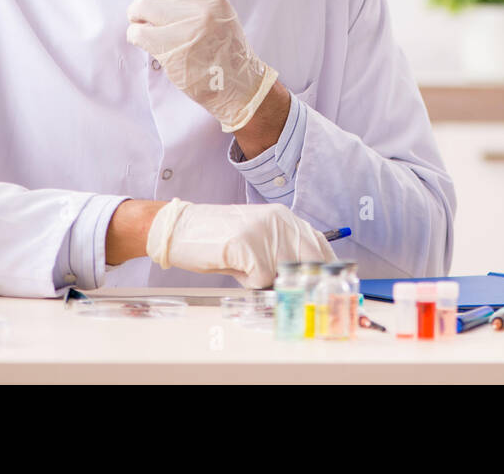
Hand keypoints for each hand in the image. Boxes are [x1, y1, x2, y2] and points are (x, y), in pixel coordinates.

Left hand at [126, 0, 277, 131]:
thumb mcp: (219, 11)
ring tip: (143, 26)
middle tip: (141, 10)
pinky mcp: (172, 49)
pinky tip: (144, 41)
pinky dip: (134, 35)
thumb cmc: (223, 47)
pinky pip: (137, 32)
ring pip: (140, 6)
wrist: (236, 82)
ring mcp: (187, 27)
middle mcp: (201, 5)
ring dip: (135, 16)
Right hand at [145, 198, 336, 287]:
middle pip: (308, 262)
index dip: (323, 268)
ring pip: (282, 275)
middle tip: (276, 284)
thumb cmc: (219, 238)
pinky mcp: (246, 246)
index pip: (319, 244)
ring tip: (244, 267)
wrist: (180, 228)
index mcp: (284, 217)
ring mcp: (263, 232)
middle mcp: (278, 221)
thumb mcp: (258, 238)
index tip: (322, 285)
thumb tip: (308, 280)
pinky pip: (260, 280)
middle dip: (297, 281)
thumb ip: (283, 252)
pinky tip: (233, 266)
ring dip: (265, 281)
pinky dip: (248, 282)